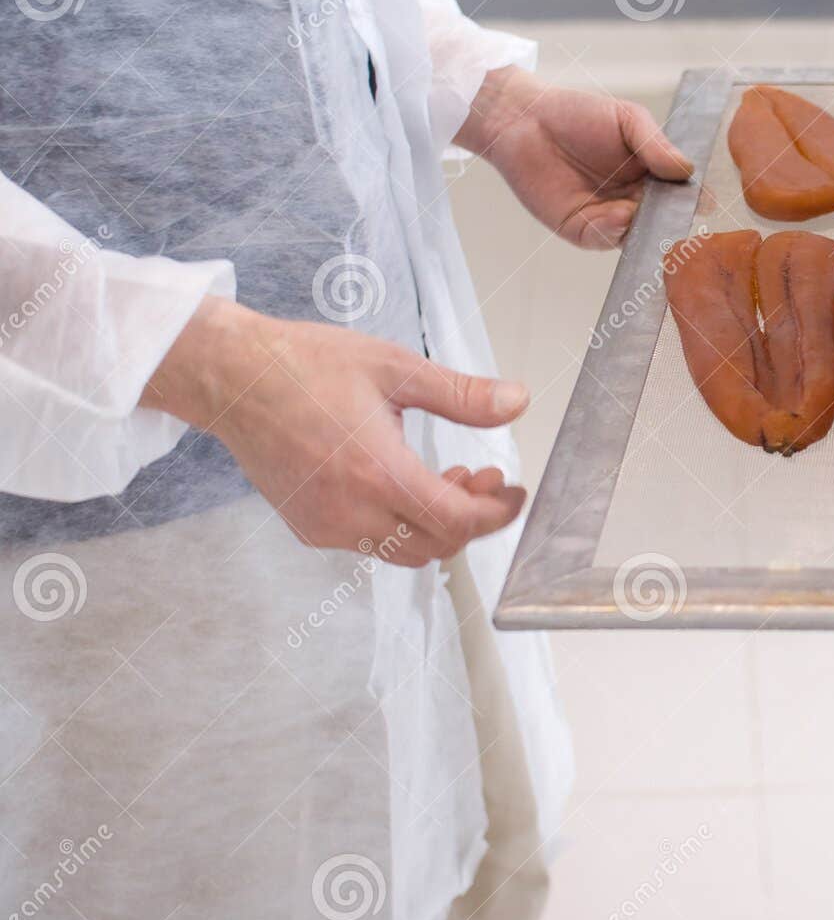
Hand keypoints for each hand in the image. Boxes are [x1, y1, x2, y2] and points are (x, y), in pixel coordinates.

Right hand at [141, 297, 528, 566]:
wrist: (231, 378)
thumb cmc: (305, 366)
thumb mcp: (396, 368)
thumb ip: (461, 395)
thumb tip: (516, 402)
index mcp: (375, 472)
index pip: (457, 521)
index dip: (496, 514)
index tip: (513, 493)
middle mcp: (349, 511)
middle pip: (437, 545)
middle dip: (471, 517)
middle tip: (484, 478)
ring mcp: (325, 526)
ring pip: (405, 553)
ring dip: (437, 524)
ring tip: (445, 477)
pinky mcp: (308, 528)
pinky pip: (371, 546)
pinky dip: (400, 526)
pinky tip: (402, 485)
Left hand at [456, 67, 693, 248]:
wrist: (526, 120)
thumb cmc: (577, 114)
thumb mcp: (628, 119)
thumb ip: (656, 145)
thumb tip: (687, 171)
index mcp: (651, 175)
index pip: (681, 195)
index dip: (693, 201)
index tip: (703, 201)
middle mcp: (634, 201)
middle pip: (663, 222)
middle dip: (671, 222)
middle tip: (677, 216)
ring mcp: (609, 218)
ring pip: (637, 236)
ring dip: (644, 229)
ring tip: (645, 211)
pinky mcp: (581, 229)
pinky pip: (605, 239)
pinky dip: (615, 230)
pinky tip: (619, 213)